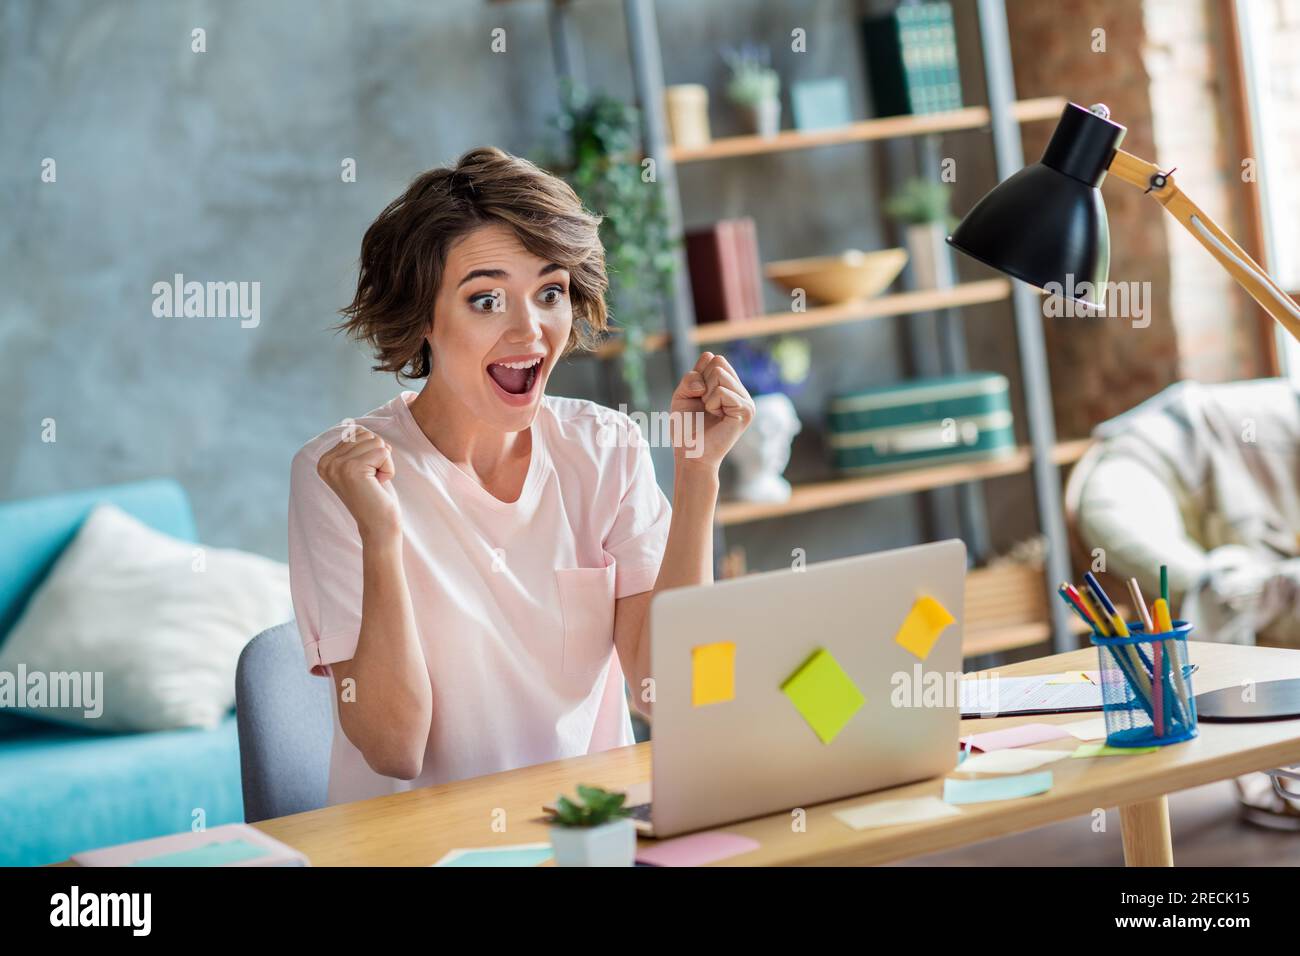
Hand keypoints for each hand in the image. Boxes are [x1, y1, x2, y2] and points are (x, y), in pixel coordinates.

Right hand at [316, 427, 399, 541]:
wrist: (378, 526)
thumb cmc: (375, 495)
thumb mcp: (362, 465)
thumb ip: (357, 446)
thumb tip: (358, 427)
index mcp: (325, 460)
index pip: (358, 433)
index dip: (372, 452)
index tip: (365, 476)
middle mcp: (326, 462)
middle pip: (367, 435)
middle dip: (379, 456)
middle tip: (371, 480)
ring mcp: (337, 465)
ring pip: (377, 442)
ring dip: (384, 463)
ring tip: (374, 483)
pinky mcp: (352, 469)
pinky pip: (383, 453)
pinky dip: (388, 469)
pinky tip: (378, 485)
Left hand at [669, 352, 755, 470]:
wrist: (690, 454)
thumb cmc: (686, 428)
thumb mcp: (682, 395)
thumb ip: (691, 376)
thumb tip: (708, 367)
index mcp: (728, 385)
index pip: (714, 358)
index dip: (698, 375)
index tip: (697, 396)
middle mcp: (740, 391)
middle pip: (718, 362)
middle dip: (702, 382)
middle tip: (704, 405)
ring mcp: (746, 400)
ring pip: (720, 373)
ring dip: (706, 394)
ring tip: (710, 411)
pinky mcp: (746, 411)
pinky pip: (722, 391)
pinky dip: (711, 403)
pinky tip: (715, 416)